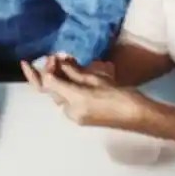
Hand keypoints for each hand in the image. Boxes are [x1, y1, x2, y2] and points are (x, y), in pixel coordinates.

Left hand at [21, 58, 143, 127]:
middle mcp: (70, 111)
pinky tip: (72, 74)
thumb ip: (74, 73)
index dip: (40, 70)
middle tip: (53, 58)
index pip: (47, 84)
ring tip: (63, 62)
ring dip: (58, 79)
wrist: (138, 116)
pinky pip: (68, 100)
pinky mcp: (81, 117)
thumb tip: (57, 66)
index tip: (36, 59)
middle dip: (49, 73)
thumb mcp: (96, 80)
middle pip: (51, 90)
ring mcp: (75, 116)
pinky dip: (67, 87)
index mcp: (73, 100)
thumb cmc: (121, 95)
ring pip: (59, 94)